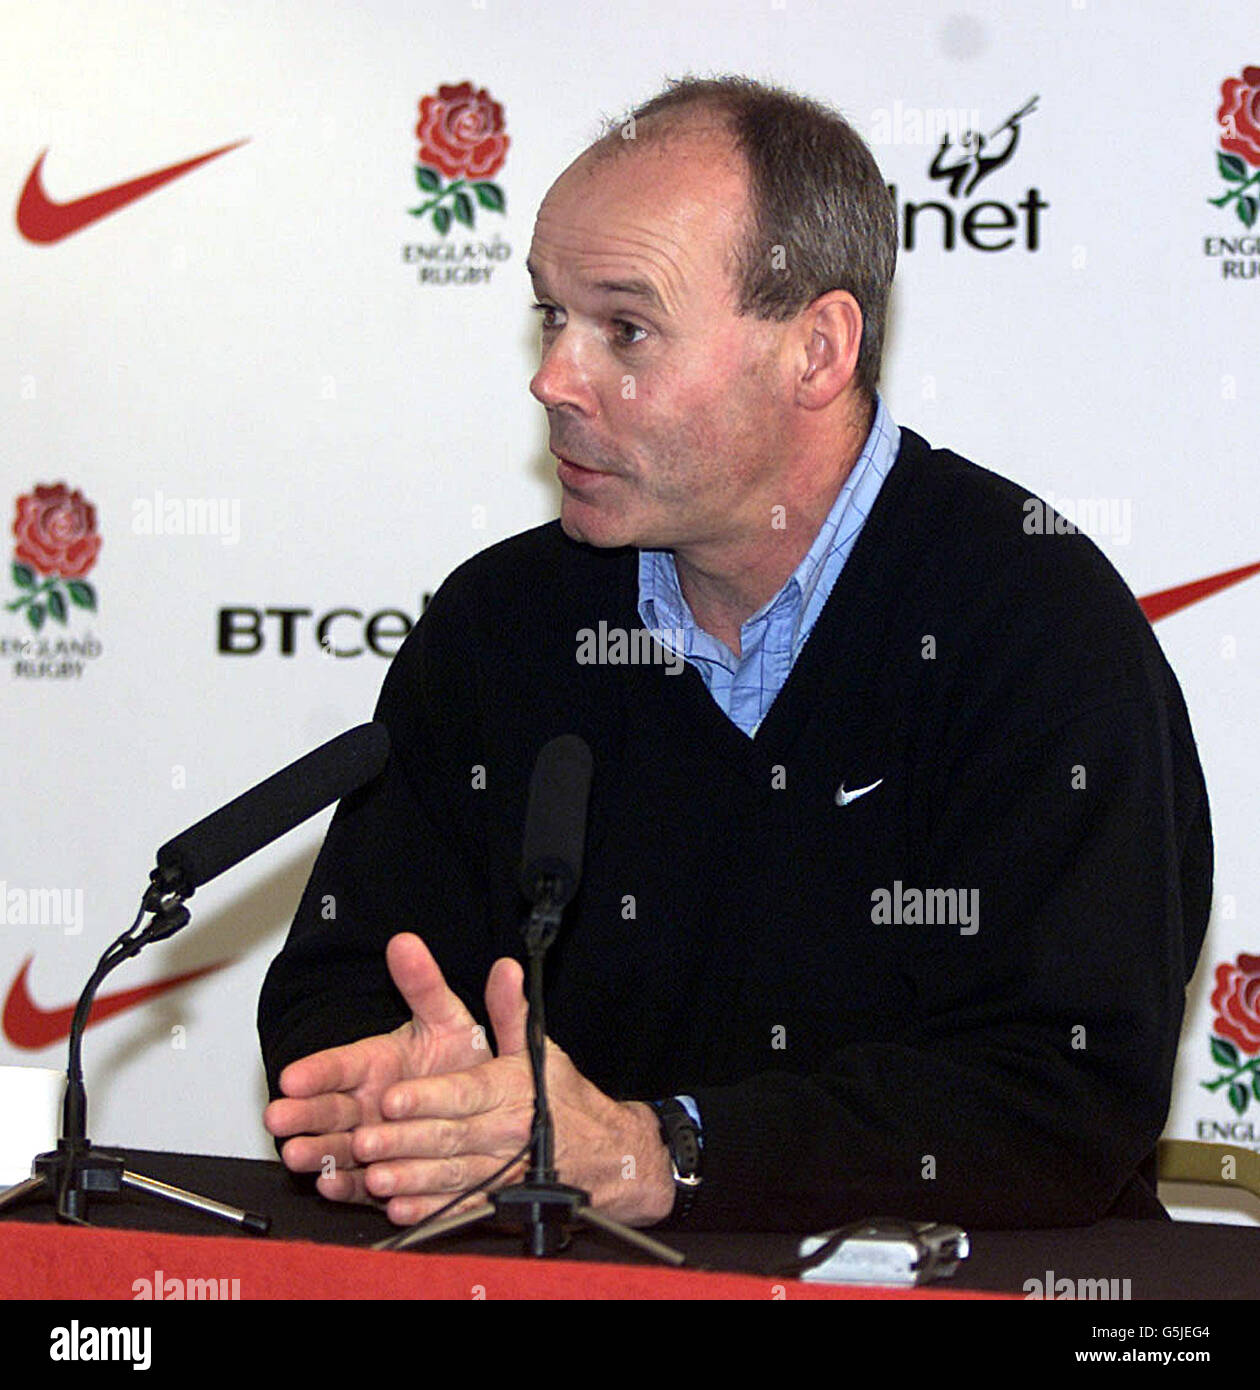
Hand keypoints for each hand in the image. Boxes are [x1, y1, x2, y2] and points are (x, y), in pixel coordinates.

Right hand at [263, 932, 509, 1208]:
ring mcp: (370, 1137)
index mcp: (375, 1062)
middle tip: (278, 1117)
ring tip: (296, 1154)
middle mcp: (366, 1100)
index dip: (316, 1071)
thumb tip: (406, 941)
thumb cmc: (457, 1057)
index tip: (294, 1075)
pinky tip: (328, 1185)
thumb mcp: (447, 1016)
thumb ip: (425, 983)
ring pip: (336, 1144)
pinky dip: (344, 1185)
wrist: (481, 1105)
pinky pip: (360, 1181)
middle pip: (328, 1107)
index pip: (338, 1065)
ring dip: (315, 1149)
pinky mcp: (379, 1172)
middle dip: (301, 1113)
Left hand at [265, 931, 675, 1226]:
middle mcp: (506, 1132)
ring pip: (450, 1176)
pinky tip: (399, 1210)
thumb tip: (503, 967)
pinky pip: (460, 1208)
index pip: (464, 1093)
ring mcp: (502, 1172)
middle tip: (363, 1140)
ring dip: (411, 1179)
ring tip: (373, 1178)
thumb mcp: (537, 1049)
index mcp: (510, 1090)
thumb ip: (510, 1010)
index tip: (391, 1099)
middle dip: (405, 1140)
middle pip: (450, 1137)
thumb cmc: (561, 1096)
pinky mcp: (498, 1201)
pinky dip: (429, 1212)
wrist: (606, 1153)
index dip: (427, 1098)